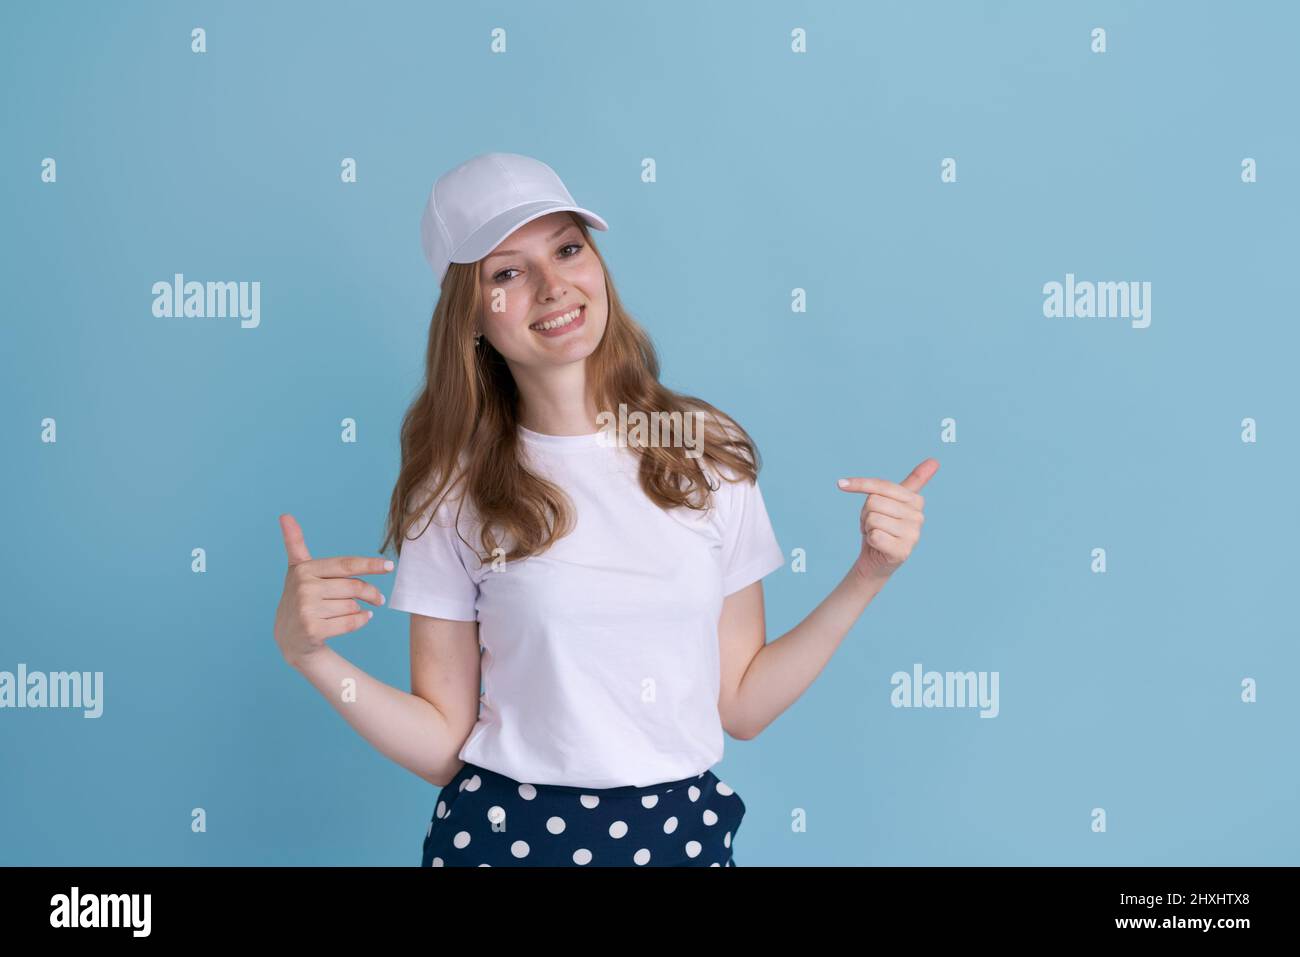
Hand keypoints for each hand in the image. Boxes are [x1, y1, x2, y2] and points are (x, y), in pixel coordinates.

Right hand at [273, 514, 392, 668]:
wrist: (290, 637)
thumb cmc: (302, 597)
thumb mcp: (298, 570)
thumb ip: (295, 543)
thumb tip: (284, 515)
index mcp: (303, 569)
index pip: (346, 565)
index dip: (370, 564)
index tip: (390, 566)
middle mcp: (303, 587)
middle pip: (354, 587)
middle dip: (371, 593)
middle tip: (380, 599)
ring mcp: (306, 609)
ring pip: (353, 605)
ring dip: (360, 609)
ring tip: (355, 610)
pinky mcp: (312, 629)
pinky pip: (350, 622)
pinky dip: (360, 621)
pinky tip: (361, 618)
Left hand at [837, 458, 938, 580]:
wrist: (875, 560)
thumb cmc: (881, 526)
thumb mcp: (890, 500)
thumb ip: (912, 480)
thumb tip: (935, 460)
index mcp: (916, 500)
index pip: (882, 485)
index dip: (858, 484)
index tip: (840, 484)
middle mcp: (919, 516)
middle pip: (874, 501)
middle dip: (865, 514)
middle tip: (873, 524)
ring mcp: (913, 535)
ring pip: (872, 518)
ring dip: (867, 527)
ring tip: (876, 534)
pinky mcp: (903, 551)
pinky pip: (874, 535)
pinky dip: (870, 540)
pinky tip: (878, 546)